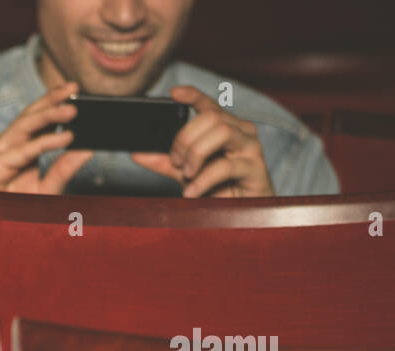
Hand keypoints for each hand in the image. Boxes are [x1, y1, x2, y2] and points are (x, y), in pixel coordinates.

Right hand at [0, 81, 94, 194]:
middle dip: (52, 99)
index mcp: (21, 149)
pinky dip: (45, 142)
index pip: (39, 119)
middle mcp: (8, 146)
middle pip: (31, 115)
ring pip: (25, 125)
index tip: (77, 91)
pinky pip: (24, 150)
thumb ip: (64, 169)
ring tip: (73, 108)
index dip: (55, 102)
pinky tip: (65, 137)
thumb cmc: (16, 213)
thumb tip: (87, 148)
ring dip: (49, 113)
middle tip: (75, 87)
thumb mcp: (49, 189)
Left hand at [131, 85, 274, 197]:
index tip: (174, 93)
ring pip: (222, 132)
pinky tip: (192, 192)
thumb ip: (165, 162)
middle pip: (211, 118)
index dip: (193, 95)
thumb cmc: (218, 188)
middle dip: (186, 139)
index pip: (209, 105)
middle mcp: (241, 131)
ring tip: (187, 174)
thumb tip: (138, 153)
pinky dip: (202, 180)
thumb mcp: (187, 173)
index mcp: (226, 127)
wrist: (242, 213)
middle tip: (176, 162)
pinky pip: (225, 166)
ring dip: (196, 153)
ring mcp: (251, 148)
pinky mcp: (256, 168)